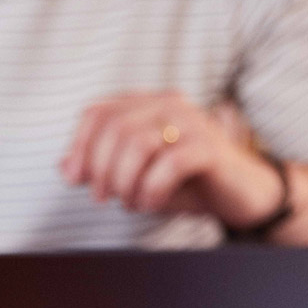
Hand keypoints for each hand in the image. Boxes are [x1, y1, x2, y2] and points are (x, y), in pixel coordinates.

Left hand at [60, 92, 283, 226]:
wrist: (243, 195)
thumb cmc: (186, 182)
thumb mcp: (138, 175)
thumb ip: (103, 166)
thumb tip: (64, 167)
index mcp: (147, 104)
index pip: (97, 113)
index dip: (79, 146)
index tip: (75, 179)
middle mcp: (168, 104)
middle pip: (114, 128)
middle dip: (100, 169)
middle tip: (102, 198)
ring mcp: (191, 122)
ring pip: (138, 143)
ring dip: (125, 180)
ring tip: (130, 202)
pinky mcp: (210, 146)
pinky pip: (170, 163)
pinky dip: (152, 188)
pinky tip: (151, 203)